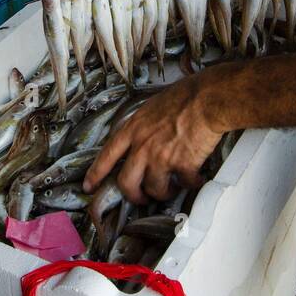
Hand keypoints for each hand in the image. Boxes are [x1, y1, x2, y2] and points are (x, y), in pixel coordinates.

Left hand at [83, 76, 222, 204]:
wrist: (206, 99)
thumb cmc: (183, 97)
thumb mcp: (151, 107)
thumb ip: (142, 126)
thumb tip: (143, 137)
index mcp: (133, 130)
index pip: (108, 156)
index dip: (96, 174)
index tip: (89, 186)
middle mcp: (143, 146)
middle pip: (127, 183)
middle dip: (133, 196)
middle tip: (141, 198)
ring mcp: (162, 157)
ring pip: (155, 190)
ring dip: (164, 193)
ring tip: (173, 188)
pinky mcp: (182, 165)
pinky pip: (184, 184)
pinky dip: (191, 184)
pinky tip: (196, 179)